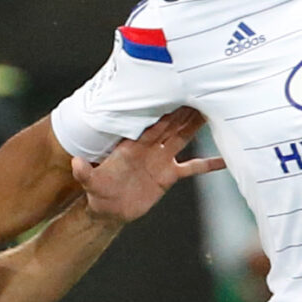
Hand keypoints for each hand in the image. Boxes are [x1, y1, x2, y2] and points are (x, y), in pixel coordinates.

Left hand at [73, 107, 224, 223]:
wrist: (108, 209)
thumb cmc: (98, 193)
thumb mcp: (89, 183)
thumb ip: (84, 173)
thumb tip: (75, 164)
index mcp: (133, 145)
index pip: (152, 123)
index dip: (164, 109)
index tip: (176, 93)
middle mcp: (150, 148)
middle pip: (172, 124)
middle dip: (186, 108)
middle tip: (203, 91)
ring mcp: (161, 160)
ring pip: (184, 138)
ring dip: (198, 125)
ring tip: (216, 111)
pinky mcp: (169, 175)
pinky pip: (193, 167)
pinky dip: (209, 164)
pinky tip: (226, 160)